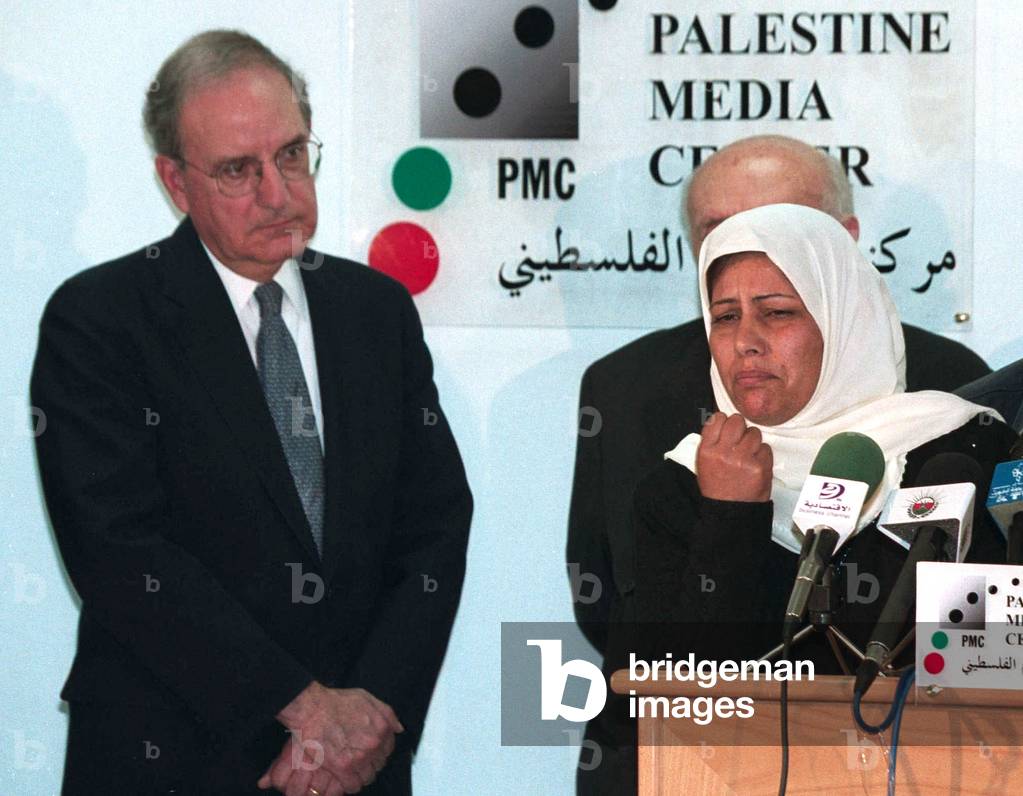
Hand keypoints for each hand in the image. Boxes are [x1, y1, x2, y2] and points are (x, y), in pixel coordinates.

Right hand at [258, 682, 402, 794]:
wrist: (312, 708)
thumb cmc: (335, 702)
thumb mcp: (367, 698)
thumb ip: (386, 713)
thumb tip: (398, 728)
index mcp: (381, 728)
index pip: (387, 750)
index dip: (377, 752)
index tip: (370, 754)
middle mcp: (373, 743)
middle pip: (377, 765)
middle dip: (368, 764)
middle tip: (356, 761)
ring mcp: (359, 756)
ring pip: (367, 777)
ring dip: (359, 776)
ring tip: (350, 771)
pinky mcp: (343, 767)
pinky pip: (353, 785)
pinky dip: (349, 785)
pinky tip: (343, 779)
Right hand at [696, 413, 772, 501]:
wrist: (730, 511)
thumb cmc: (716, 486)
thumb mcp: (703, 463)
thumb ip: (711, 441)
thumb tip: (721, 419)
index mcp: (707, 450)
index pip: (717, 419)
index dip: (724, 421)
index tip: (726, 428)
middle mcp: (724, 452)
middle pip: (737, 421)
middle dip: (740, 427)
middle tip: (740, 438)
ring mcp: (743, 459)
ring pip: (754, 433)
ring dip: (753, 440)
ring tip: (748, 453)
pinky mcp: (760, 466)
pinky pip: (766, 448)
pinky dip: (762, 454)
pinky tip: (755, 463)